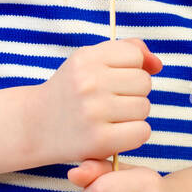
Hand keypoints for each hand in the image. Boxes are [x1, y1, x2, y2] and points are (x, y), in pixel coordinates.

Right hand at [36, 38, 162, 163]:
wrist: (34, 125)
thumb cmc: (70, 91)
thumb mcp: (89, 61)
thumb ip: (126, 52)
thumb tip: (157, 64)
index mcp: (86, 58)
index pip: (135, 55)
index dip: (130, 68)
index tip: (113, 79)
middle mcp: (88, 82)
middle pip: (143, 82)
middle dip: (133, 92)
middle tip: (111, 101)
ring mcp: (93, 112)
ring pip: (144, 107)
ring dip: (134, 114)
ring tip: (111, 117)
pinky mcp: (99, 140)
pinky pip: (142, 132)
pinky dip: (134, 134)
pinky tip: (116, 133)